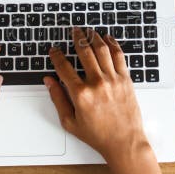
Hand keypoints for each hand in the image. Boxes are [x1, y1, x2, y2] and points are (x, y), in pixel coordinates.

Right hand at [44, 27, 150, 164]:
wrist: (124, 142)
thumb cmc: (98, 135)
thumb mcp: (70, 121)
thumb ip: (58, 99)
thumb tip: (49, 81)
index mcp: (80, 94)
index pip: (64, 67)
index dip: (57, 55)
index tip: (54, 50)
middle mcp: (97, 83)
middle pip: (84, 51)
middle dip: (77, 38)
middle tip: (74, 31)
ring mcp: (113, 80)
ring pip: (102, 49)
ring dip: (94, 37)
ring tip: (89, 31)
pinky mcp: (125, 79)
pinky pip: (119, 56)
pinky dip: (112, 44)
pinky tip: (107, 39)